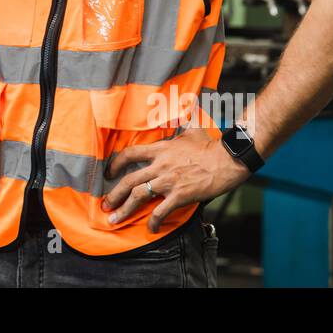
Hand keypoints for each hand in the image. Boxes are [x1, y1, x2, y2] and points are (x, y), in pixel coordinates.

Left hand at [101, 130, 251, 232]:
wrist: (227, 160)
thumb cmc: (211, 145)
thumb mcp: (193, 129)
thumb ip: (184, 121)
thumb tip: (189, 105)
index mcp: (160, 149)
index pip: (130, 154)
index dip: (115, 163)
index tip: (108, 173)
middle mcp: (160, 165)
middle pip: (129, 180)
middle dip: (114, 195)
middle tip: (105, 205)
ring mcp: (169, 181)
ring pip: (139, 196)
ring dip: (124, 209)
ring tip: (115, 219)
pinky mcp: (180, 195)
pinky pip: (161, 211)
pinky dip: (154, 221)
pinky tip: (151, 228)